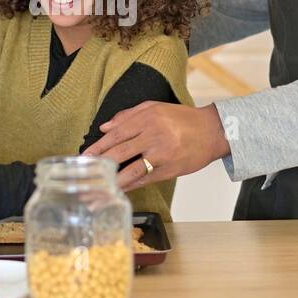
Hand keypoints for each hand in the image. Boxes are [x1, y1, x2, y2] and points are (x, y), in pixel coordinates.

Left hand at [82, 102, 230, 191]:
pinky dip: (130, 185)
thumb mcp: (155, 108)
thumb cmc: (182, 119)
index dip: (98, 147)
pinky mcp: (170, 170)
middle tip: (84, 173)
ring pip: (131, 169)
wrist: (212, 132)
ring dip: (112, 180)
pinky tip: (118, 189)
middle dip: (99, 164)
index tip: (84, 157)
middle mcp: (153, 135)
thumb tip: (104, 127)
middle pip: (119, 151)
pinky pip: (145, 179)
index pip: (116, 134)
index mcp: (147, 118)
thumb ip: (128, 115)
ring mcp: (162, 154)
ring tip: (97, 187)